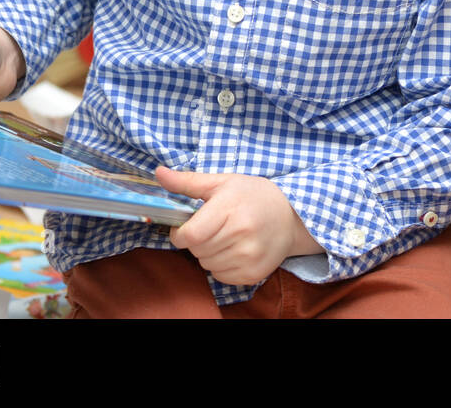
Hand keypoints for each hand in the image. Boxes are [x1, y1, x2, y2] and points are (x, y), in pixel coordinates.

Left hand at [156, 167, 323, 285]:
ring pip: (206, 265)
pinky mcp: (254, 273)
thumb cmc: (253, 195)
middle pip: (196, 251)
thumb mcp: (222, 182)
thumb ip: (188, 182)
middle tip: (213, 228)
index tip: (185, 227)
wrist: (291, 216)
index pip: (190, 235)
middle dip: (197, 241)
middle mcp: (241, 233)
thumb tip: (159, 173)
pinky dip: (221, 266)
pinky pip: (220, 276)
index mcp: (230, 208)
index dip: (180, 234)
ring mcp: (249, 255)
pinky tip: (235, 250)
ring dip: (209, 254)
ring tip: (226, 238)